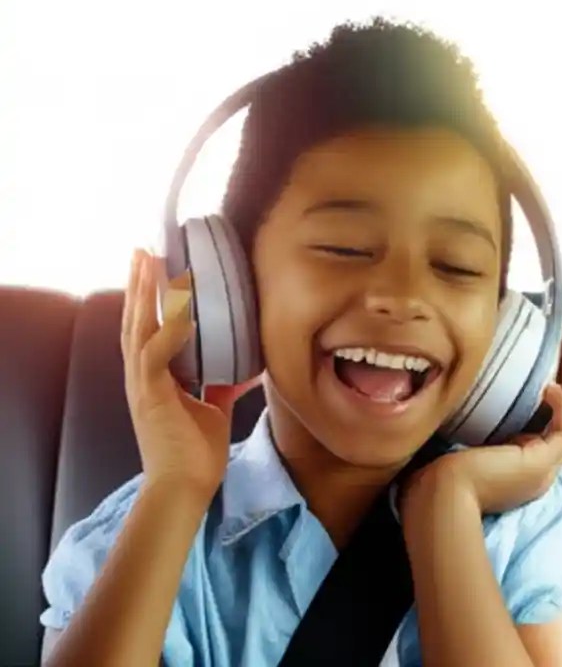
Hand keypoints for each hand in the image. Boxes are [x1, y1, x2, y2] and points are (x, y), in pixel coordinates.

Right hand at [121, 250, 258, 499]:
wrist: (186, 487)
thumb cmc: (196, 452)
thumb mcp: (214, 407)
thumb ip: (223, 382)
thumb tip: (249, 363)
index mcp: (154, 377)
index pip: (147, 326)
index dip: (148, 297)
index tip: (155, 265)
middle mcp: (142, 376)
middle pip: (135, 319)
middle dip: (139, 284)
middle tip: (143, 249)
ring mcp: (143, 386)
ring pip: (137, 330)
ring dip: (143, 296)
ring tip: (148, 263)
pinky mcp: (152, 398)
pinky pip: (155, 358)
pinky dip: (168, 334)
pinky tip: (180, 314)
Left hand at [405, 319, 561, 515]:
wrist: (434, 501)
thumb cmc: (438, 476)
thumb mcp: (470, 441)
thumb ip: (485, 423)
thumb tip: (478, 389)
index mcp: (527, 466)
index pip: (559, 423)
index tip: (555, 355)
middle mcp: (543, 469)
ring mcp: (545, 469)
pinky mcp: (540, 464)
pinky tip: (550, 385)